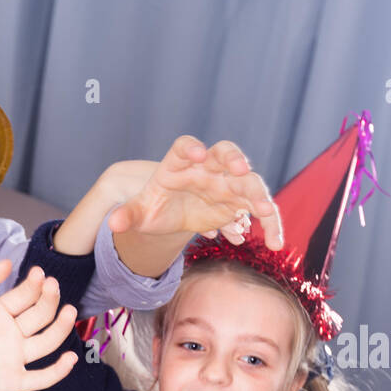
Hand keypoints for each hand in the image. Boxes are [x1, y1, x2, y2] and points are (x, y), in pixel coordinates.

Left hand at [0, 261, 76, 390]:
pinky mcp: (11, 382)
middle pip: (40, 316)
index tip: (40, 273)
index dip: (35, 285)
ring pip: (48, 342)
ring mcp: (12, 359)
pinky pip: (42, 378)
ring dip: (61, 327)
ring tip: (69, 311)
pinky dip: (59, 370)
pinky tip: (71, 356)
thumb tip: (8, 262)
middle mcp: (8, 335)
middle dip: (49, 300)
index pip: (25, 297)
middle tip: (53, 286)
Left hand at [105, 138, 283, 250]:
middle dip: (233, 159)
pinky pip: (260, 210)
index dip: (192, 148)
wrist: (171, 215)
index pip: (184, 147)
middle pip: (224, 154)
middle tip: (239, 169)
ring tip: (265, 212)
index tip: (198, 154)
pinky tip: (276, 243)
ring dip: (258, 194)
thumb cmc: (154, 207)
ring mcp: (226, 182)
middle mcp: (207, 167)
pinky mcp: (239, 202)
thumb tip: (114, 223)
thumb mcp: (140, 213)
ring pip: (248, 181)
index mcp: (178, 163)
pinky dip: (270, 224)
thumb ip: (129, 214)